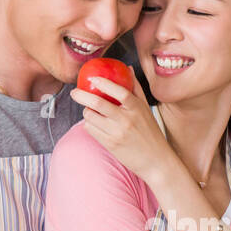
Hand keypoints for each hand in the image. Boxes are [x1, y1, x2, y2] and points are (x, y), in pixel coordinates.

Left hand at [72, 71, 178, 187]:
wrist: (156, 161)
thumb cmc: (151, 133)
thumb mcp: (146, 109)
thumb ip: (136, 89)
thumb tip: (127, 69)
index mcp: (137, 108)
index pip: (119, 91)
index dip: (103, 83)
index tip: (92, 78)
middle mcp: (126, 120)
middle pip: (98, 103)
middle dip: (81, 96)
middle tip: (74, 92)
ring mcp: (117, 133)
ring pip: (91, 117)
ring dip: (86, 112)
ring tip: (90, 111)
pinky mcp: (110, 145)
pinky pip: (91, 130)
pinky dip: (89, 124)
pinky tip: (94, 124)